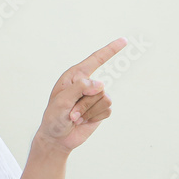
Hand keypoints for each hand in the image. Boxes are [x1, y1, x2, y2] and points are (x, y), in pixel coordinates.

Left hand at [37, 38, 126, 152]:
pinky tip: (83, 121)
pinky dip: (94, 117)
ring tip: (75, 117)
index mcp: (75, 76)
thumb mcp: (61, 101)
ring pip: (105, 98)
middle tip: (70, 113)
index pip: (96, 59)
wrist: (57, 137)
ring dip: (88, 111)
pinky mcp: (101, 109)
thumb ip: (79, 88)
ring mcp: (95, 96)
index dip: (110, 50)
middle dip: (84, 103)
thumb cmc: (54, 117)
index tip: (124, 41)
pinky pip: (107, 109)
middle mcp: (87, 84)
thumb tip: (100, 84)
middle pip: (99, 87)